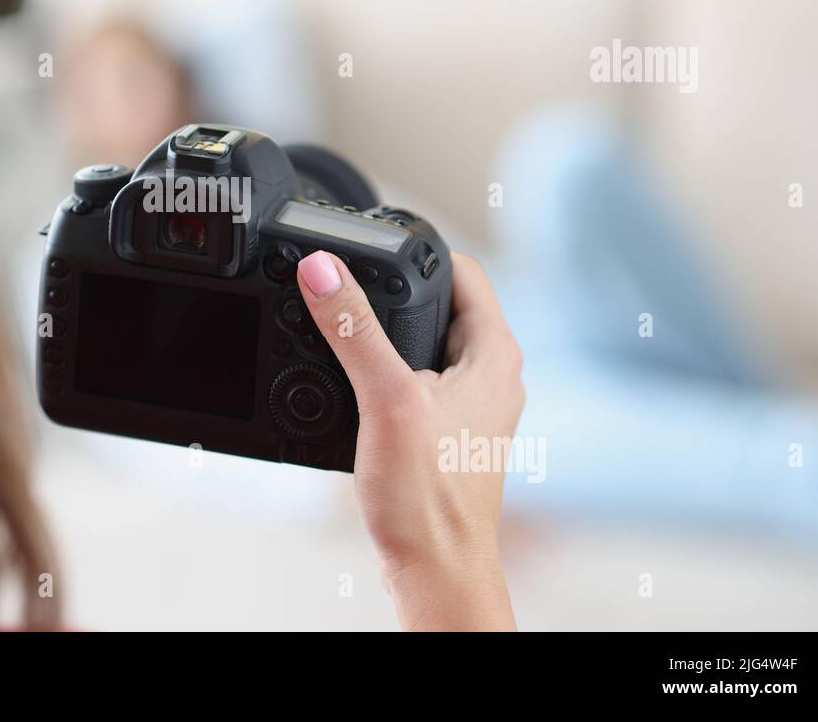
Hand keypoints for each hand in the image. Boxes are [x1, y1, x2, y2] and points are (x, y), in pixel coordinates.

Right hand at [296, 249, 524, 630]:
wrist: (437, 571)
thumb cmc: (429, 500)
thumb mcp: (385, 399)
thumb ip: (352, 329)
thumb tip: (322, 270)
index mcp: (495, 353)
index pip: (464, 269)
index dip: (419, 250)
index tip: (372, 247)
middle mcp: (492, 375)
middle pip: (441, 304)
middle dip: (393, 294)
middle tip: (348, 292)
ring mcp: (473, 405)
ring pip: (426, 344)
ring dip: (387, 336)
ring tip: (346, 338)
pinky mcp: (450, 432)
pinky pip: (417, 380)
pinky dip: (386, 373)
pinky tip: (355, 389)